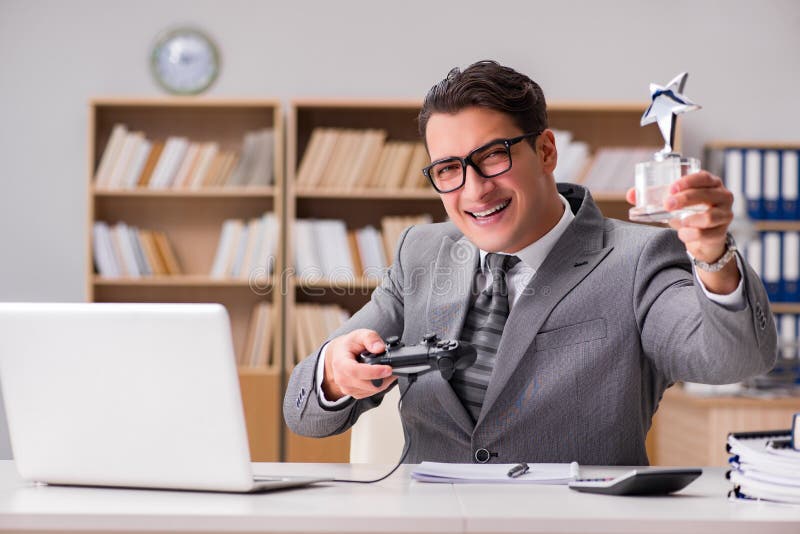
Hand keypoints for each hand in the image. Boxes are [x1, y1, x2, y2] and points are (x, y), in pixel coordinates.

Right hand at [322, 329, 396, 400]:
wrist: (340, 355)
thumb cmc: (349, 345)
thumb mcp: (359, 335)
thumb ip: (370, 338)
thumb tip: (380, 348)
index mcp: (340, 363)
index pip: (356, 371)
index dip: (373, 372)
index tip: (388, 369)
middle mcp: (342, 378)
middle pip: (368, 384)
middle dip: (384, 377)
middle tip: (394, 366)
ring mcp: (348, 388)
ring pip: (372, 390)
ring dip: (384, 381)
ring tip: (387, 368)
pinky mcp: (355, 393)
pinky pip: (372, 393)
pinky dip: (381, 384)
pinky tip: (381, 374)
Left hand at [626, 170, 739, 293]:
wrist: (702, 238)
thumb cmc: (688, 214)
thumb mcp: (673, 203)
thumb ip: (653, 197)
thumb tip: (630, 194)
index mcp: (711, 184)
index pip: (703, 177)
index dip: (688, 181)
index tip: (671, 188)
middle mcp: (722, 196)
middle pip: (706, 195)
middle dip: (685, 199)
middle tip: (667, 205)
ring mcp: (725, 214)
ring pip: (710, 216)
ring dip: (690, 220)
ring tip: (678, 221)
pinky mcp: (721, 232)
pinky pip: (706, 234)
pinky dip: (691, 235)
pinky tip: (682, 234)